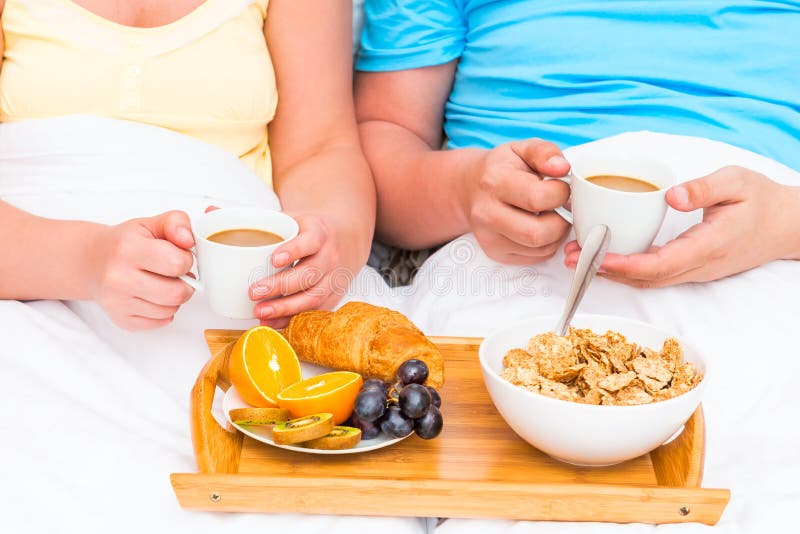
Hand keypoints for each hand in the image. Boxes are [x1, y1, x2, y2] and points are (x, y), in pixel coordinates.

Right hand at [86, 211, 194, 329]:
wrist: (91, 261)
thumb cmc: (125, 242)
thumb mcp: (151, 223)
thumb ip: (177, 222)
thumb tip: (189, 240)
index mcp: (128, 249)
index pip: (177, 263)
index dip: (186, 260)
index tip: (178, 257)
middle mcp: (119, 277)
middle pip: (176, 292)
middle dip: (185, 283)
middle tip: (176, 275)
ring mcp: (117, 302)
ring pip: (170, 310)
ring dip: (175, 298)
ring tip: (163, 283)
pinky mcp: (121, 319)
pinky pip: (160, 322)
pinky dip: (164, 311)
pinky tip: (153, 296)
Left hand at [248, 213, 355, 327]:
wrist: (343, 240)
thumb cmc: (308, 230)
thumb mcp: (289, 217)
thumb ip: (253, 217)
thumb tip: (211, 211)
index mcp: (319, 232)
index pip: (311, 241)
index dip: (294, 250)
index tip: (274, 259)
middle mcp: (330, 256)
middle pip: (310, 273)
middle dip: (281, 285)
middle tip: (254, 291)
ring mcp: (333, 279)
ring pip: (314, 297)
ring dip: (286, 307)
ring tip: (260, 311)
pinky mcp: (332, 296)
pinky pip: (314, 312)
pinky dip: (292, 319)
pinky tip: (273, 321)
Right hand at [467, 138, 571, 263]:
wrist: (470, 188)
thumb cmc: (502, 168)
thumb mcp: (521, 149)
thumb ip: (544, 152)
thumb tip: (562, 168)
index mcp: (494, 182)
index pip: (537, 198)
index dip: (561, 193)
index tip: (561, 187)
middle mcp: (486, 214)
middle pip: (537, 233)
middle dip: (561, 221)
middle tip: (562, 207)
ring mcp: (489, 238)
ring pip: (540, 248)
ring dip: (556, 234)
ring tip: (551, 215)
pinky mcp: (496, 253)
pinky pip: (536, 257)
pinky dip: (547, 244)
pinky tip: (540, 226)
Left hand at [564, 166, 799, 286]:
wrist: (787, 225)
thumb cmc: (761, 200)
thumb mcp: (738, 183)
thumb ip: (705, 189)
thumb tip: (671, 196)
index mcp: (708, 247)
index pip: (659, 265)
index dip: (624, 265)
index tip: (595, 258)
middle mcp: (698, 266)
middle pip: (645, 279)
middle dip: (605, 272)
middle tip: (571, 257)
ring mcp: (694, 271)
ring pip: (647, 280)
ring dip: (611, 272)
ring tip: (577, 257)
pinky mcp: (690, 268)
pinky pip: (653, 274)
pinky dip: (626, 268)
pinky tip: (605, 255)